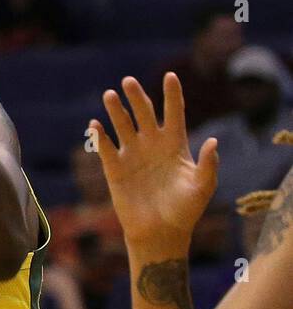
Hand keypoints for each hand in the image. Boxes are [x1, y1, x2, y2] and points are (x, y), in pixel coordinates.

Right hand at [88, 73, 217, 247]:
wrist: (160, 232)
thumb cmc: (186, 211)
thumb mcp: (202, 187)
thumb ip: (208, 164)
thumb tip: (213, 141)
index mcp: (175, 146)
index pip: (174, 113)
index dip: (172, 94)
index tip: (170, 75)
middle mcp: (152, 145)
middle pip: (143, 114)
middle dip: (136, 97)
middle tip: (129, 81)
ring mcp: (132, 155)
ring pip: (123, 125)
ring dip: (116, 111)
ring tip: (111, 95)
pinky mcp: (115, 169)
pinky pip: (106, 148)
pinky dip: (100, 136)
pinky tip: (96, 125)